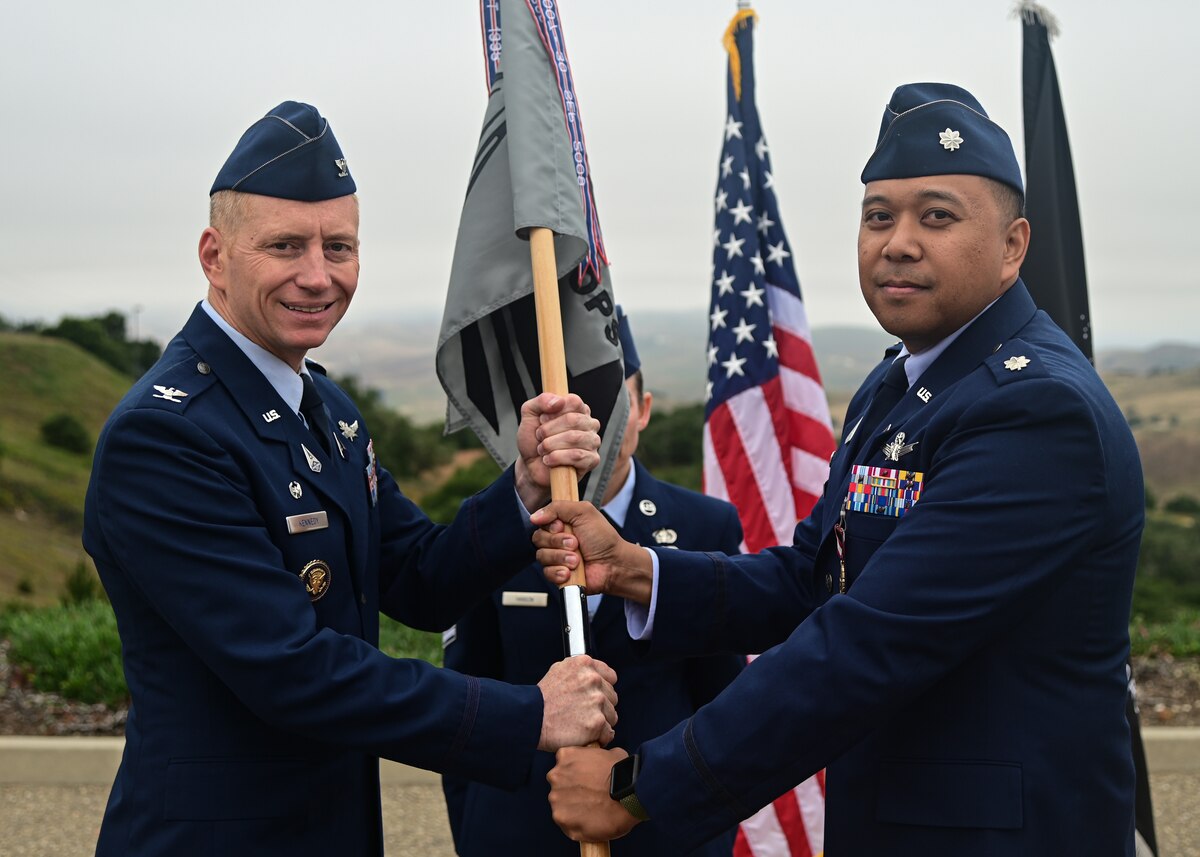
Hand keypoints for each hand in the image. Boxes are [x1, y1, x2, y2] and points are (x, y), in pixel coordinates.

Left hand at [514, 393, 600, 510]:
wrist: (531, 466)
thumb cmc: (534, 439)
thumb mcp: (530, 414)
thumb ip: (541, 401)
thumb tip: (558, 401)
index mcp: (578, 409)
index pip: (574, 401)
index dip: (553, 412)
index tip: (541, 420)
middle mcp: (589, 423)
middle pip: (573, 419)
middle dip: (549, 430)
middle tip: (539, 437)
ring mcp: (593, 441)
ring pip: (574, 438)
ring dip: (550, 445)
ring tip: (542, 449)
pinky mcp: (592, 460)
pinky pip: (577, 455)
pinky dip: (557, 458)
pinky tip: (549, 460)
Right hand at [531, 501, 653, 605]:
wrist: (614, 564)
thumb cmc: (603, 538)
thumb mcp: (583, 512)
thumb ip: (558, 507)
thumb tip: (535, 516)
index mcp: (561, 524)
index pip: (540, 523)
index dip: (550, 526)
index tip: (562, 527)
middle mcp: (556, 541)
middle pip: (538, 539)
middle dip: (558, 542)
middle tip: (575, 543)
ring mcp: (557, 558)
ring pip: (542, 556)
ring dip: (561, 557)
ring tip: (577, 560)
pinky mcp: (558, 575)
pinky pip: (546, 573)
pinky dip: (559, 572)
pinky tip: (571, 571)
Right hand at [537, 655, 618, 751]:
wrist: (531, 718)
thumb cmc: (542, 699)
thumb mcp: (559, 670)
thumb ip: (580, 671)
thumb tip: (594, 675)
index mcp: (585, 664)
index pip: (610, 677)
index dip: (603, 689)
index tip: (595, 696)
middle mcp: (592, 680)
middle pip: (612, 697)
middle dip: (601, 706)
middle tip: (584, 712)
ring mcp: (596, 701)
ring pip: (612, 715)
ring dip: (601, 722)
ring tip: (583, 723)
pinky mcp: (596, 722)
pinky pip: (608, 732)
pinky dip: (600, 737)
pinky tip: (587, 735)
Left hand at [548, 746, 640, 841]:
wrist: (629, 794)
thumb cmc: (622, 772)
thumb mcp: (610, 753)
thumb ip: (597, 757)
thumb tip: (601, 763)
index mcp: (565, 756)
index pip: (564, 765)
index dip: (576, 774)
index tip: (587, 781)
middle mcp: (555, 776)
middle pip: (559, 786)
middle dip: (572, 792)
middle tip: (590, 797)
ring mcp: (556, 799)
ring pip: (561, 806)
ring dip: (573, 809)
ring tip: (592, 812)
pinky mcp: (562, 819)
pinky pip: (567, 824)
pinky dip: (577, 826)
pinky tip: (592, 823)